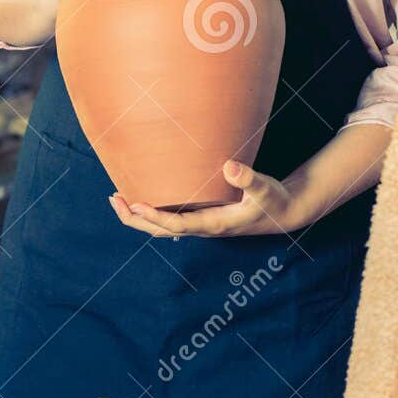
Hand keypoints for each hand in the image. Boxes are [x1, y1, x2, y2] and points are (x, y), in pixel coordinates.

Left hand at [108, 160, 314, 237]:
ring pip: (162, 227)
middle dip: (135, 217)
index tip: (135, 203)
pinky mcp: (203, 217)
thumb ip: (249, 178)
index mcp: (215, 224)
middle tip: (114, 199)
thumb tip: (230, 166)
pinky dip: (153, 210)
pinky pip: (171, 218)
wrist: (283, 213)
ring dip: (139, 215)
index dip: (154, 216)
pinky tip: (146, 195)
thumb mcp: (265, 189)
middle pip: (160, 230)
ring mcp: (201, 224)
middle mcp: (203, 228)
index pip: (177, 225)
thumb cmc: (274, 200)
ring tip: (118, 197)